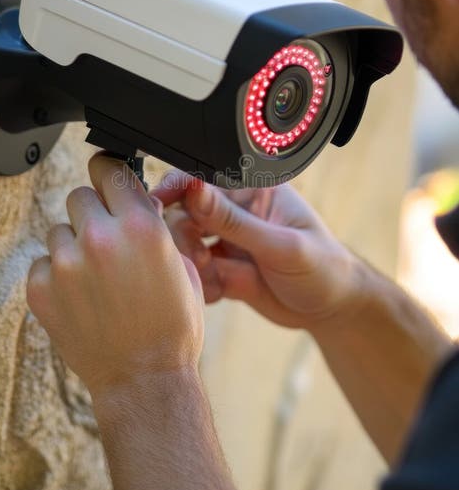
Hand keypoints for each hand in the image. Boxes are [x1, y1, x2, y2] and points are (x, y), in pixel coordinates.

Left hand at [26, 154, 203, 399]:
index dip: (110, 175)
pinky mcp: (41, 289)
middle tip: (108, 241)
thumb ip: (155, 226)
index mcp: (140, 226)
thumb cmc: (172, 327)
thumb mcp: (181, 265)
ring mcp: (66, 264)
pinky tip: (81, 296)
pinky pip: (42, 262)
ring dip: (74, 245)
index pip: (109, 168)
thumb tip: (137, 202)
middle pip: (80, 196)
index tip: (108, 182)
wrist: (144, 379)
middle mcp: (100, 237)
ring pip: (59, 230)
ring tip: (96, 277)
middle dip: (94, 214)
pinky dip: (57, 275)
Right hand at [152, 172, 360, 333]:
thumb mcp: (280, 245)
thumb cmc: (322, 268)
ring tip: (216, 279)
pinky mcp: (221, 269)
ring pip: (183, 246)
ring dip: (192, 264)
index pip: (202, 180)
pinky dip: (201, 286)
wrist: (332, 309)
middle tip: (203, 259)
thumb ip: (234, 221)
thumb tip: (193, 191)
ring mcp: (226, 240)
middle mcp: (234, 211)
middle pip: (183, 213)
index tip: (156, 207)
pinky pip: (193, 275)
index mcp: (251, 189)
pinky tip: (222, 294)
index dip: (175, 191)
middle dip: (185, 238)